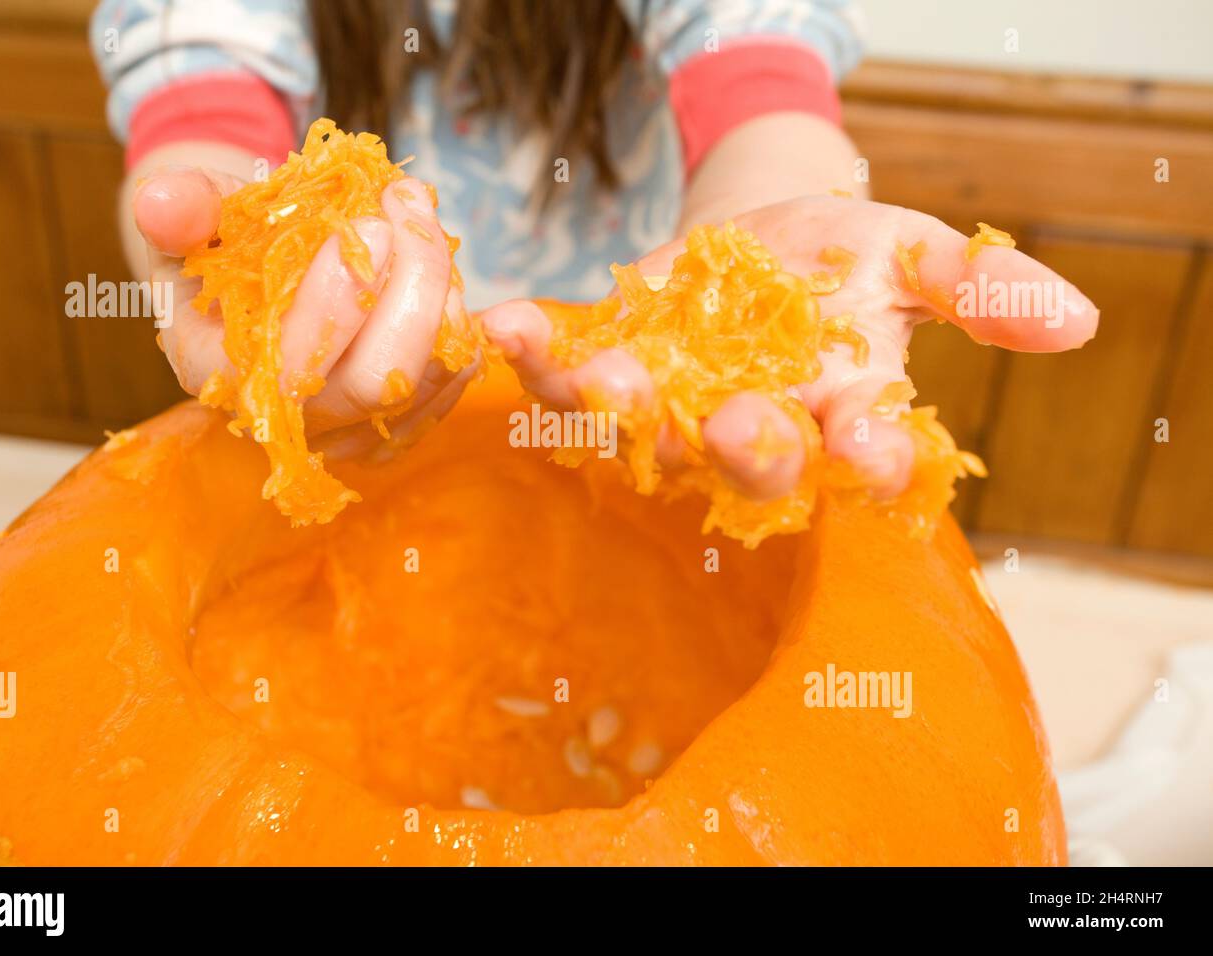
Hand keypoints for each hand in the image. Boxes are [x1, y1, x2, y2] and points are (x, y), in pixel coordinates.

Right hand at [133, 167, 477, 460]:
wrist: (263, 273)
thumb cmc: (226, 244)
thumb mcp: (196, 218)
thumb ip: (183, 208)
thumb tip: (157, 202)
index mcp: (222, 377)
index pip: (293, 368)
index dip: (340, 300)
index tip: (368, 223)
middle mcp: (290, 421)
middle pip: (376, 381)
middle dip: (409, 285)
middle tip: (409, 203)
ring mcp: (350, 429)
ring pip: (423, 381)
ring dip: (440, 293)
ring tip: (423, 222)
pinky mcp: (399, 422)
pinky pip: (451, 384)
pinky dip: (459, 323)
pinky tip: (441, 269)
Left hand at [481, 195, 1098, 499]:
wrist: (760, 239)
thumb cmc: (846, 259)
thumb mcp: (913, 254)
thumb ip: (982, 289)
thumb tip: (1076, 322)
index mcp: (843, 420)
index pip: (872, 458)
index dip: (875, 460)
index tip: (872, 445)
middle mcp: (757, 439)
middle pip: (755, 463)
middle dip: (747, 447)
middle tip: (735, 424)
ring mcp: (675, 418)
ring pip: (650, 435)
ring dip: (623, 412)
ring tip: (601, 379)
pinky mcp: (609, 382)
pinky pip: (567, 381)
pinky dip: (537, 357)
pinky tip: (503, 325)